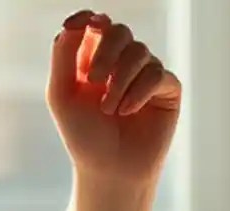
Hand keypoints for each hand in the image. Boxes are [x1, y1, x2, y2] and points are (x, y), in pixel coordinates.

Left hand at [48, 10, 181, 187]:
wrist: (110, 171)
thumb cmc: (84, 136)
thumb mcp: (62, 92)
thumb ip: (63, 53)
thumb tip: (79, 21)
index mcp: (94, 59)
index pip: (96, 24)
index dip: (88, 19)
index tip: (78, 25)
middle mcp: (123, 63)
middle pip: (119, 31)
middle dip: (105, 51)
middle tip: (92, 81)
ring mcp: (147, 75)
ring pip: (139, 51)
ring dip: (120, 79)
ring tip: (110, 109)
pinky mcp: (167, 90)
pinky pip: (157, 74)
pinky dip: (139, 91)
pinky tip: (127, 112)